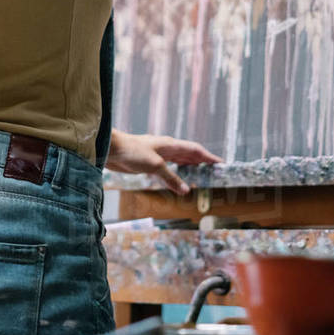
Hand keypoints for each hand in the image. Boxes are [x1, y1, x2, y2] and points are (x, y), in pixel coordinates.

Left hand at [105, 130, 221, 195]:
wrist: (112, 149)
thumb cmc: (133, 152)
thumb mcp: (155, 166)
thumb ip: (171, 178)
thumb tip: (187, 190)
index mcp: (171, 145)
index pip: (195, 150)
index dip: (209, 157)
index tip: (221, 164)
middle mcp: (167, 148)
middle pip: (189, 154)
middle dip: (202, 162)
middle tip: (214, 172)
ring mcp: (158, 155)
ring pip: (179, 161)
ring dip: (190, 167)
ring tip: (201, 175)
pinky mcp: (150, 163)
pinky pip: (169, 168)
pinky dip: (177, 174)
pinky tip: (179, 180)